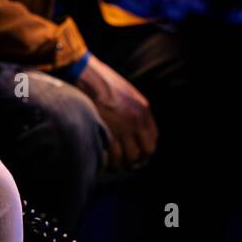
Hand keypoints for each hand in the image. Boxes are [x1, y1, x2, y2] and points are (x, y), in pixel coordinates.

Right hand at [75, 54, 157, 171]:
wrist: (88, 78)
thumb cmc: (103, 82)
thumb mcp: (127, 93)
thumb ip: (133, 110)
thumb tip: (132, 127)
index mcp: (143, 110)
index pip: (153, 138)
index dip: (146, 148)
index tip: (138, 152)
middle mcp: (137, 121)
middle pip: (146, 151)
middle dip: (137, 158)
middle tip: (128, 161)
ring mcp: (124, 129)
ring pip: (130, 157)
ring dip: (123, 162)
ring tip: (115, 163)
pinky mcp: (109, 134)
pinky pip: (114, 157)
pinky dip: (110, 162)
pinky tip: (105, 161)